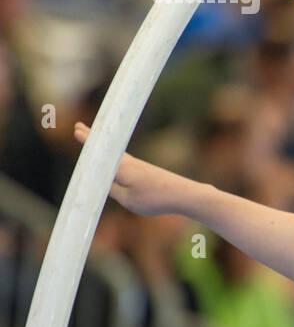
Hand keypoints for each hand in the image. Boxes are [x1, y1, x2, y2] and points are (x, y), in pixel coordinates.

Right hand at [73, 121, 191, 216]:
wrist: (184, 194)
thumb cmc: (155, 198)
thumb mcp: (127, 200)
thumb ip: (111, 189)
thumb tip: (102, 181)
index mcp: (122, 168)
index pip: (100, 153)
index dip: (88, 142)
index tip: (76, 129)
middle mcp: (130, 163)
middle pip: (107, 148)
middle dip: (93, 138)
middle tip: (79, 126)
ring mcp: (139, 165)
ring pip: (116, 153)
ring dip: (104, 146)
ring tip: (94, 139)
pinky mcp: (146, 171)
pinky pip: (124, 161)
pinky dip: (114, 156)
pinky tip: (114, 159)